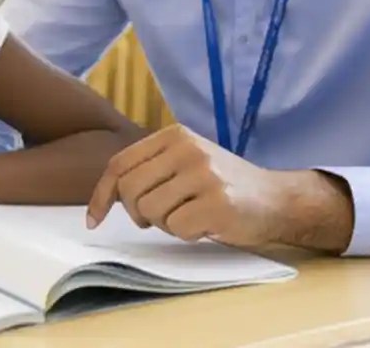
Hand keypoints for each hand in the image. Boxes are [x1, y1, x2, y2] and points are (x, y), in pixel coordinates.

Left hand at [84, 125, 283, 250]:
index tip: (94, 220)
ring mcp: (204, 174)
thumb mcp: (185, 162)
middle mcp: (187, 148)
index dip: (102, 196)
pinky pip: (176, 228)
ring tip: (190, 215)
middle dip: (138, 213)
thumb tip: (105, 195)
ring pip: (151, 211)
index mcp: (174, 135)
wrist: (276, 199)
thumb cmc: (222, 185)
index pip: (120, 164)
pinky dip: (187, 234)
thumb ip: (150, 169)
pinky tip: (206, 224)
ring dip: (165, 224)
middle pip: (130, 190)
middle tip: (162, 217)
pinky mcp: (218, 202)